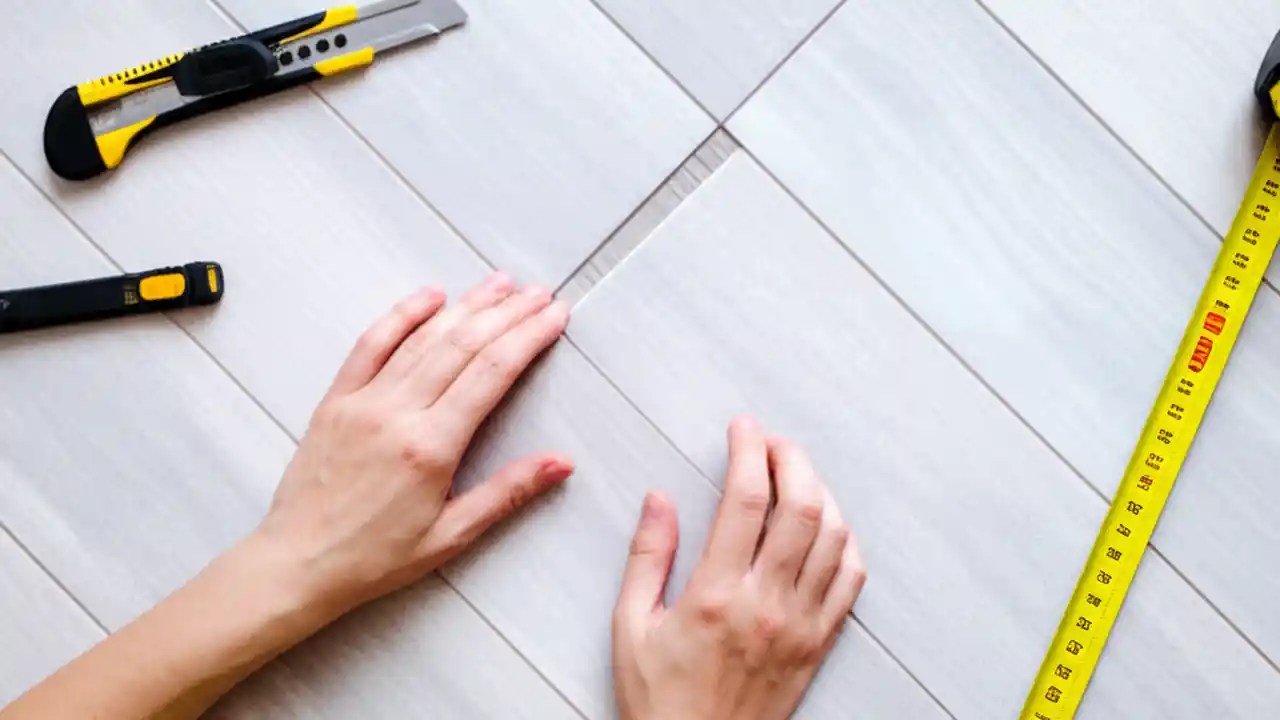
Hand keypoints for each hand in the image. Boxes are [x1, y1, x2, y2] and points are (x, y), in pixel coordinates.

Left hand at [258, 272, 573, 617]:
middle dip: (508, 313)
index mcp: (431, 447)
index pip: (492, 373)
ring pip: (424, 338)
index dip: (529, 338)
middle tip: (540, 294)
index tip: (555, 317)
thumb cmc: (374, 558)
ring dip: (467, 306)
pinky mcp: (336, 400)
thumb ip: (508, 492)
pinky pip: (372, 344)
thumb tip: (561, 463)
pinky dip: (403, 314)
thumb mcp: (451, 536)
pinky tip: (430, 295)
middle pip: (464, 345)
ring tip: (501, 284)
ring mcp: (363, 401)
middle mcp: (397, 413)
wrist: (297, 564)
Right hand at [612, 418, 865, 719]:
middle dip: (791, 459)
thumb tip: (659, 499)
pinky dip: (846, 540)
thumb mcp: (630, 627)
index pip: (746, 500)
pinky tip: (827, 527)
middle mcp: (767, 604)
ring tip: (796, 476)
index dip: (748, 451)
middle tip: (772, 443)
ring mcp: (801, 624)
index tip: (742, 429)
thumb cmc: (660, 700)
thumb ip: (648, 557)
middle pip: (802, 506)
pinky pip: (851, 579)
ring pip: (834, 536)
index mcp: (716, 595)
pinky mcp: (820, 643)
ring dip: (821, 492)